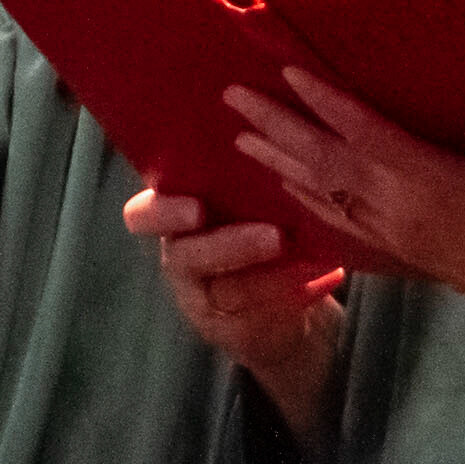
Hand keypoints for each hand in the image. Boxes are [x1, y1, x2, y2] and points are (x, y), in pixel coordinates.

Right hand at [130, 187, 345, 448]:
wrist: (284, 286)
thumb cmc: (263, 217)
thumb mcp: (252, 192)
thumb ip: (250, 174)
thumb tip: (284, 135)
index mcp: (176, 212)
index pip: (144, 215)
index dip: (161, 212)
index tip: (196, 208)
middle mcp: (181, 254)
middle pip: (182, 254)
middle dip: (228, 245)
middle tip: (275, 237)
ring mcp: (200, 297)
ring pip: (225, 289)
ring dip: (269, 275)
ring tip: (310, 260)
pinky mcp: (226, 328)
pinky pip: (252, 316)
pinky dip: (288, 295)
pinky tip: (320, 280)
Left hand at [227, 72, 464, 350]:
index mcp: (429, 186)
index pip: (363, 137)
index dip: (324, 103)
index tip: (286, 73)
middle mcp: (398, 211)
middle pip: (324, 163)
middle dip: (277, 128)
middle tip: (233, 97)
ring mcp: (393, 234)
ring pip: (321, 194)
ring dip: (278, 163)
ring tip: (240, 137)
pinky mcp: (398, 250)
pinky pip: (336, 222)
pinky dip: (306, 199)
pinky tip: (287, 187)